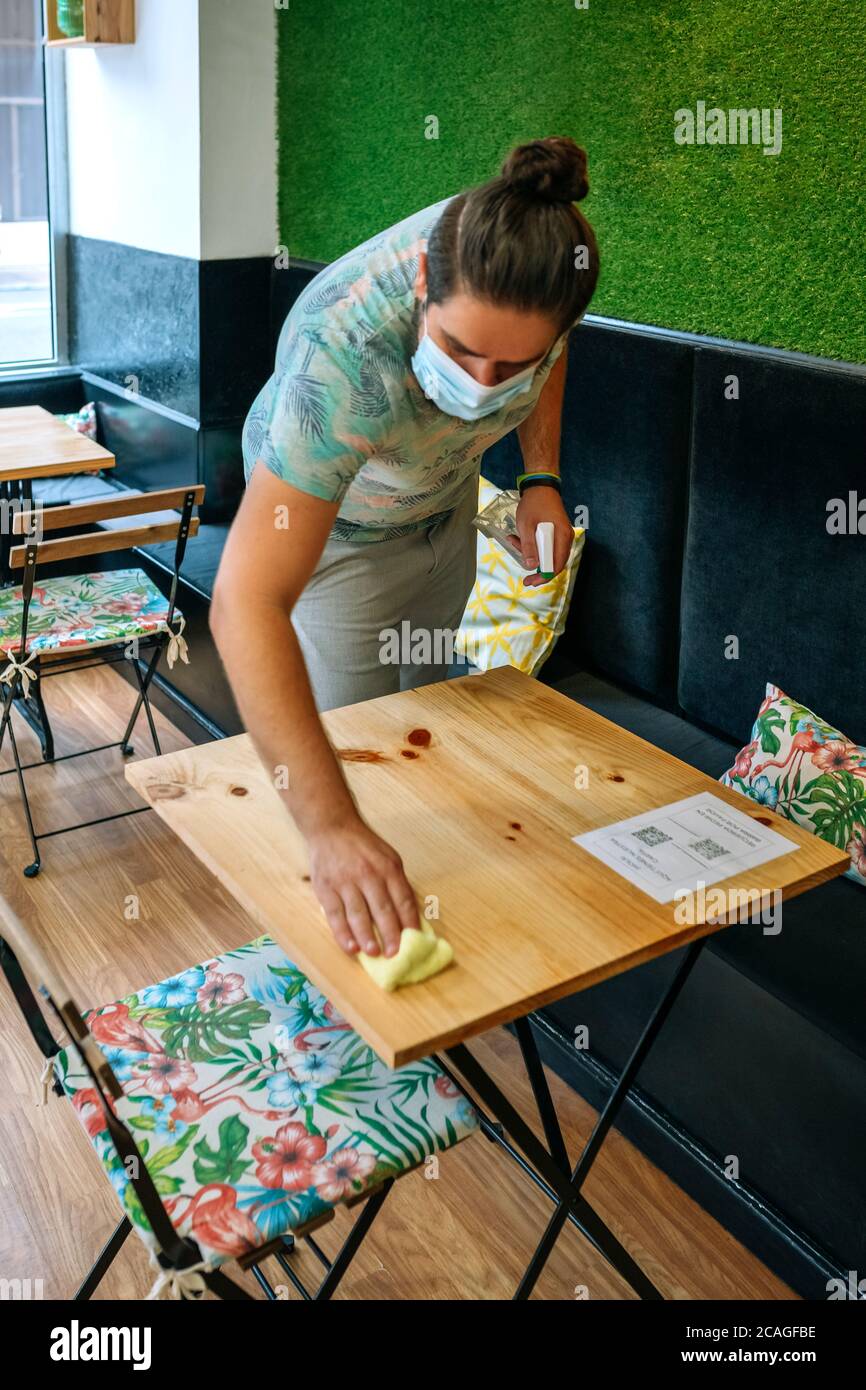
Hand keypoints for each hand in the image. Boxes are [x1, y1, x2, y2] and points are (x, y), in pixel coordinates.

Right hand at [307, 815, 418, 957]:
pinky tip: (351, 947)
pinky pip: (335, 915)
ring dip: (367, 937)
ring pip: (358, 915)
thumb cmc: (363, 846)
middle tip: (395, 953)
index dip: (409, 920)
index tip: (414, 939)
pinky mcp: (326, 888)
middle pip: (382, 909)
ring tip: (374, 953)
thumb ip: (397, 882)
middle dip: (390, 934)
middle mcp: (368, 874)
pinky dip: (343, 933)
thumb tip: (407, 915)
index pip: (403, 898)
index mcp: (388, 867)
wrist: (331, 828)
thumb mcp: (388, 857)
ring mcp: (345, 882)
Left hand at [515, 485, 573, 587]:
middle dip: (537, 569)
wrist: (540, 485)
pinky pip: (546, 545)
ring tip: (513, 542)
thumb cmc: (534, 503)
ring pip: (548, 554)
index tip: (530, 581)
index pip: (556, 565)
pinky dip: (532, 545)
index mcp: (562, 537)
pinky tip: (517, 538)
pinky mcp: (556, 532)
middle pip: (554, 562)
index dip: (544, 576)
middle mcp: (566, 538)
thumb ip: (529, 546)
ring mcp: (562, 535)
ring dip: (531, 553)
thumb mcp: (526, 525)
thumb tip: (530, 566)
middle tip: (524, 577)